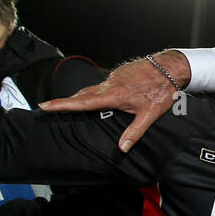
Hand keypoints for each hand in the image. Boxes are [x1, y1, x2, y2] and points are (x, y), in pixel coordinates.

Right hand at [42, 51, 190, 152]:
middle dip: (66, 102)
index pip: (82, 102)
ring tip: (70, 106)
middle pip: (82, 95)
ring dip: (81, 97)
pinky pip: (102, 85)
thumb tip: (122, 148)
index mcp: (114, 95)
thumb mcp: (150, 115)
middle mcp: (109, 84)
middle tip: (49, 107)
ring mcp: (113, 77)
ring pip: (92, 89)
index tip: (45, 105)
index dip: (62, 104)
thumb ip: (134, 132)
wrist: (170, 67)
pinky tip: (98, 99)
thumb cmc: (161, 90)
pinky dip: (96, 93)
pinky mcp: (118, 74)